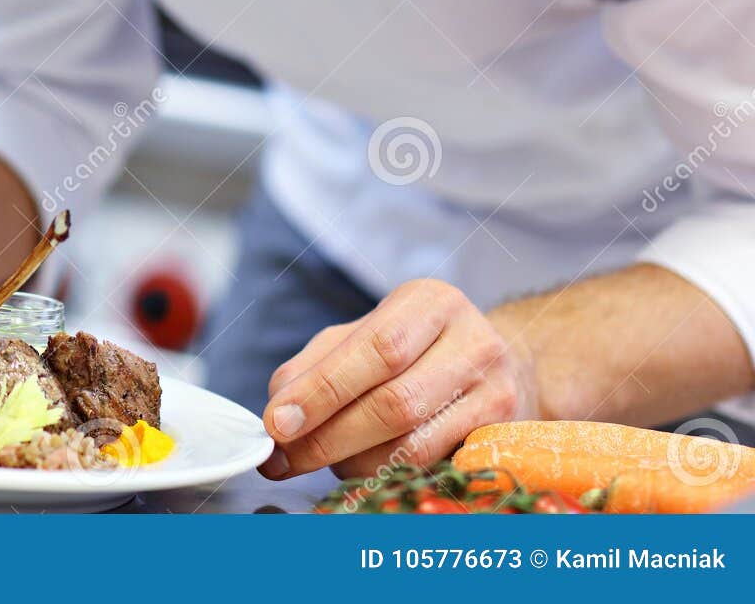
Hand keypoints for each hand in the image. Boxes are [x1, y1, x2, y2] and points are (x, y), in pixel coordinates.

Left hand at [259, 279, 538, 479]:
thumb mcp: (362, 335)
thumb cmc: (414, 348)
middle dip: (328, 437)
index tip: (278, 422)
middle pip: (394, 403)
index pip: (375, 349)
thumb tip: (278, 410)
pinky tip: (357, 471)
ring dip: (352, 462)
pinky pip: (432, 470)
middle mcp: (472, 343)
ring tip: (320, 460)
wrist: (501, 364)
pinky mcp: (500, 439)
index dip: (323, 391)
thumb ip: (316, 365)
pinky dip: (384, 476)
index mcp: (429, 302)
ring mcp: (496, 394)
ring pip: (413, 446)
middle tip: (283, 457)